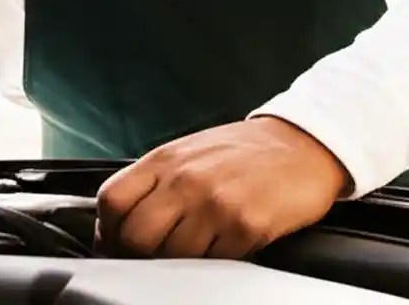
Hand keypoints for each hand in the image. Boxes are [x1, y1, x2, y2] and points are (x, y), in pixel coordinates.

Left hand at [94, 117, 349, 258]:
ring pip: (172, 257)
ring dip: (179, 262)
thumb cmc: (243, 152)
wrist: (302, 145)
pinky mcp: (246, 227)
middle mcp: (186, 180)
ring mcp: (216, 204)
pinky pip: (213, 263)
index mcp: (165, 160)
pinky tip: (224, 244)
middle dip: (138, 254)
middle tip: (151, 258)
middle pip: (136, 236)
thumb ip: (154, 182)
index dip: (106, 231)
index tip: (113, 244)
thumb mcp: (189, 153)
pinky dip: (214, 262)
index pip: (112, 200)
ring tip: (196, 247)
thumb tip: (119, 222)